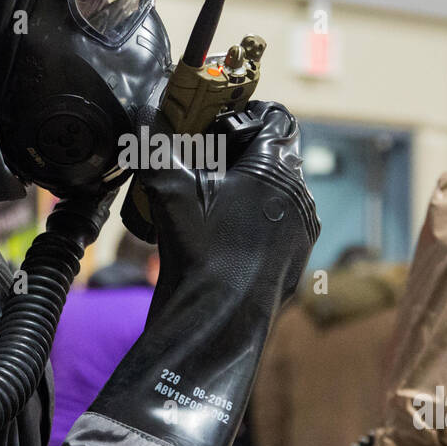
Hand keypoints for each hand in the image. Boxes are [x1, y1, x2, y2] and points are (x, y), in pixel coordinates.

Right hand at [89, 101, 318, 445]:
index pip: (273, 118)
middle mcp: (298, 198)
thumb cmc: (199, 257)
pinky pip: (275, 226)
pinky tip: (218, 236)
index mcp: (277, 171)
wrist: (215, 328)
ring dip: (245, 189)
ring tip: (205, 203)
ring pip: (275, 192)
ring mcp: (300, 233)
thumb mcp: (168, 190)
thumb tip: (146, 120)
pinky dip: (251, 222)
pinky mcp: (293, 261)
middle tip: (199, 165)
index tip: (209, 131)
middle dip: (237, 155)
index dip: (239, 118)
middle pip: (273, 155)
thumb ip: (157, 146)